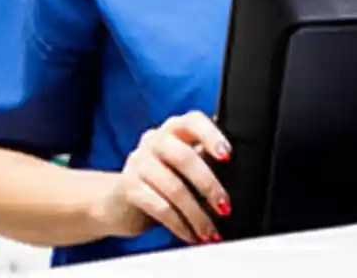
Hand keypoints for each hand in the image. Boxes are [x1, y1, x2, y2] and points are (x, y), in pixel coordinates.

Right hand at [92, 111, 231, 244]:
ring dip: (196, 214)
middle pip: (184, 157)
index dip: (212, 136)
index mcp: (175, 129)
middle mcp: (154, 140)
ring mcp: (138, 162)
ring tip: (210, 231)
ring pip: (173, 187)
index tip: (227, 157)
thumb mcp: (185, 165)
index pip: (193, 121)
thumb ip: (206, 160)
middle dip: (208, 185)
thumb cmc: (163, 179)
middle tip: (224, 206)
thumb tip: (238, 175)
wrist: (118, 201)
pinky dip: (179, 225)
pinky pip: (159, 207)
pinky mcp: (128, 187)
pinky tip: (191, 235)